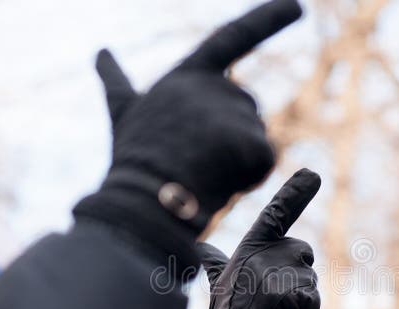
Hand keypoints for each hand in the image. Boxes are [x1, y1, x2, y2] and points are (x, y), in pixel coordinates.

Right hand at [74, 0, 302, 250]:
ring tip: (199, 172)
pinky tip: (217, 183)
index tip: (297, 6)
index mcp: (189, 74)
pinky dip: (248, 178)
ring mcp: (236, 112)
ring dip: (236, 161)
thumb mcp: (124, 114)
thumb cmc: (136, 162)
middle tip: (192, 161)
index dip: (267, 20)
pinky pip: (263, 162)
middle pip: (246, 110)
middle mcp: (217, 85)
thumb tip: (100, 52)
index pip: (234, 38)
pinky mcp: (254, 142)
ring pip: (254, 139)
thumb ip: (117, 84)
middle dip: (229, 139)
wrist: (145, 199)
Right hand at [196, 169, 321, 308]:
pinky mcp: (287, 294)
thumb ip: (215, 264)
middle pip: (305, 254)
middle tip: (272, 301)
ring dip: (301, 299)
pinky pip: (313, 300)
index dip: (294, 193)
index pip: (275, 214)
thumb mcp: (220, 285)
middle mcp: (262, 253)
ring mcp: (274, 272)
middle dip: (298, 277)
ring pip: (312, 279)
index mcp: (249, 248)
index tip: (312, 174)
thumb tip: (199, 249)